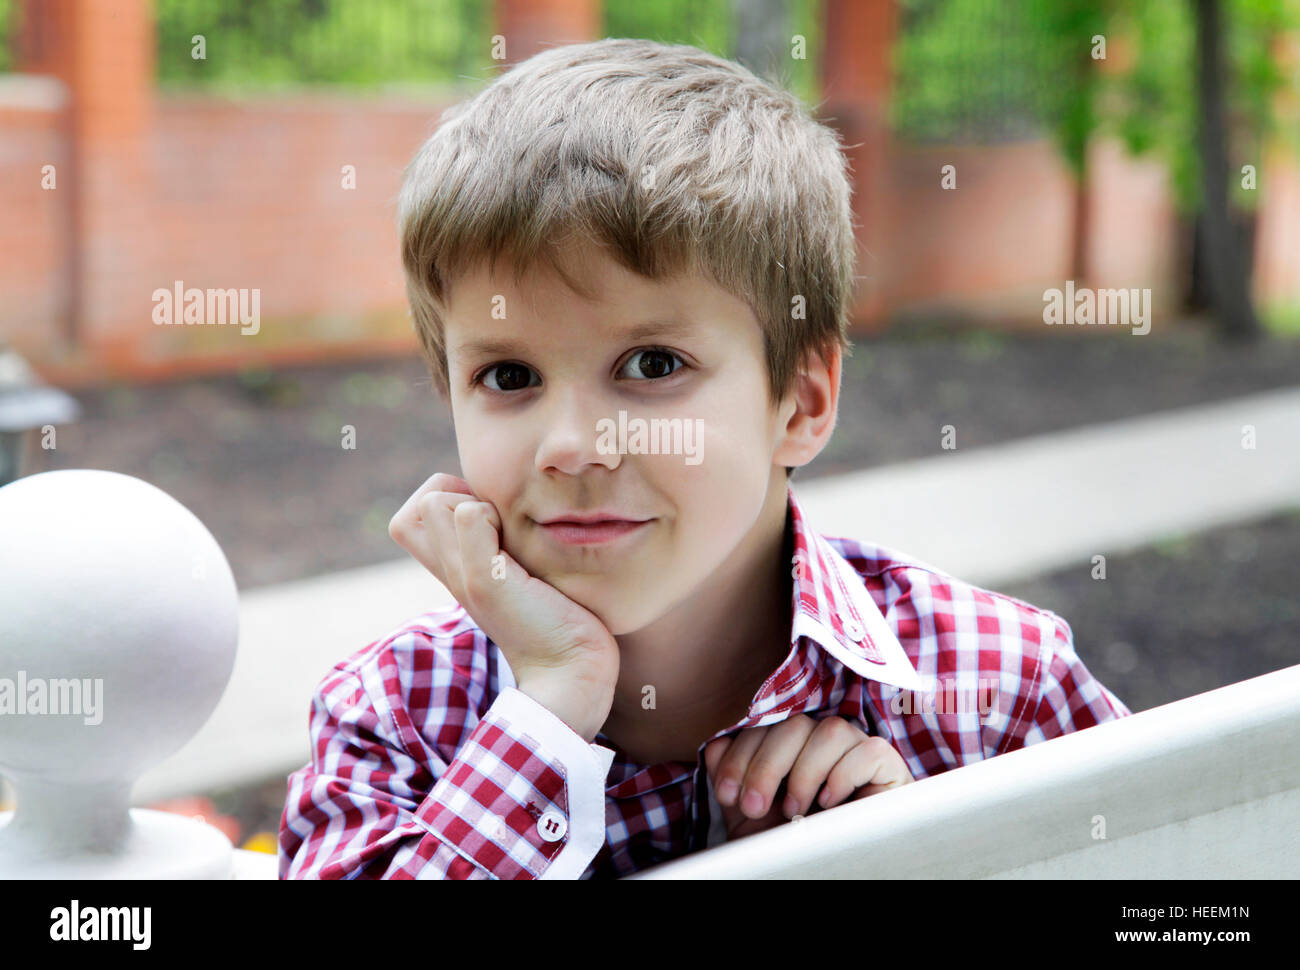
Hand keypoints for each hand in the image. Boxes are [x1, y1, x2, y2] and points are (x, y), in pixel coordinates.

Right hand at [388, 473, 619, 739]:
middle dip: (458, 495)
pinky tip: (523, 553)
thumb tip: (501, 505)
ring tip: (511, 540)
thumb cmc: (558, 620)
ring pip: (434, 503)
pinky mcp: (485, 581)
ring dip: (478, 503)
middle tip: (499, 528)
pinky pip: (469, 515)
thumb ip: (503, 543)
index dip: (447, 499)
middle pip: (417, 507)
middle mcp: (450, 573)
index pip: (412, 516)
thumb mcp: (521, 574)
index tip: (488, 522)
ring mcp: (463, 577)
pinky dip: (495, 518)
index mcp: (455, 570)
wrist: (571, 672)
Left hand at [702, 714, 913, 840]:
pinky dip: (845, 774)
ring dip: (805, 771)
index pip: (767, 724)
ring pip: (832, 730)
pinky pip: (869, 751)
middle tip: (754, 806)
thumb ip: (731, 777)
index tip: (728, 794)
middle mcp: (825, 740)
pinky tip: (829, 802)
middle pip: (794, 725)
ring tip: (794, 809)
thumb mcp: (750, 813)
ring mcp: (858, 750)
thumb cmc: (792, 842)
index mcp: (793, 744)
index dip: (741, 754)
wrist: (833, 871)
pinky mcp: (888, 767)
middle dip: (765, 766)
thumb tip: (716, 749)